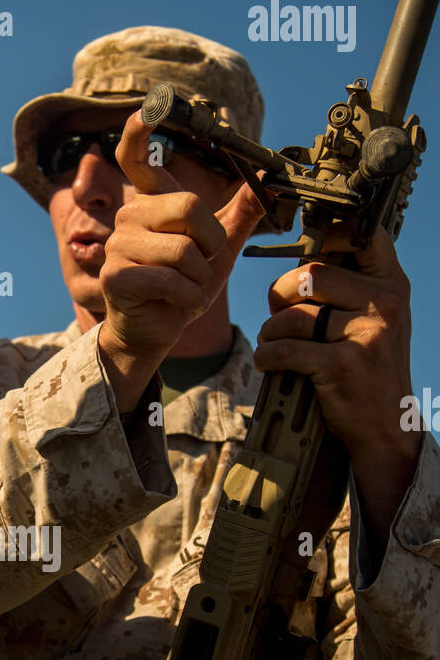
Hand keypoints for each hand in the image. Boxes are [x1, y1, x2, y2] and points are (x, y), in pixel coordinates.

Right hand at [98, 108, 265, 405]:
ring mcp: (118, 245)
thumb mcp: (219, 249)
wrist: (154, 332)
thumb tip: (268, 178)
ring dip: (200, 279)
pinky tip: (178, 305)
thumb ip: (239, 214)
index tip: (149, 107)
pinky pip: (170, 279)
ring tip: (189, 290)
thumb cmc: (181, 288)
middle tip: (203, 266)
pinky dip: (187, 298)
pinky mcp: (115, 276)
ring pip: (183, 250)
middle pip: (190, 208)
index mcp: (151, 202)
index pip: (135, 156)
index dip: (140, 131)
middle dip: (212, 244)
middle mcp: (129, 215)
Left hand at [255, 226, 419, 563]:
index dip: (328, 232)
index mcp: (391, 285)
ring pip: (293, 314)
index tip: (305, 247)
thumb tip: (300, 256)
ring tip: (274, 344)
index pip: (364, 235)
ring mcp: (366, 333)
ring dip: (271, 331)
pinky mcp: (343, 365)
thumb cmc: (367, 370)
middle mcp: (384, 303)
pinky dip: (269, 357)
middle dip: (280, 294)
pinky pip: (286, 349)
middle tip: (278, 314)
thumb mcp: (374, 321)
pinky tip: (270, 363)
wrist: (386, 427)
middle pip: (310, 274)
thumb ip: (348, 288)